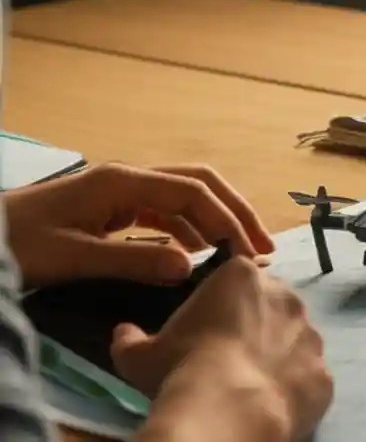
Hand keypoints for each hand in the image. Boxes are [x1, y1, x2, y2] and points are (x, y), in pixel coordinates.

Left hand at [2, 162, 273, 287]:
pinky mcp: (114, 207)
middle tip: (263, 246)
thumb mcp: (73, 258)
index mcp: (122, 181)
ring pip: (186, 196)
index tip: (247, 252)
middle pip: (199, 183)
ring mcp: (122, 190)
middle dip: (234, 211)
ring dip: (217, 220)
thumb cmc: (19, 245)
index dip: (225, 220)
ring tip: (242, 252)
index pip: (192, 192)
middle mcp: (129, 177)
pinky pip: (165, 211)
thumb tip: (190, 266)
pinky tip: (199, 253)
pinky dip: (191, 229)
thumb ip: (133, 260)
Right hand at [117, 257, 332, 441]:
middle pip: (272, 306)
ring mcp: (312, 336)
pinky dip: (294, 389)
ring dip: (279, 357)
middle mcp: (287, 298)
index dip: (221, 304)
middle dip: (256, 325)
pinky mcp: (325, 374)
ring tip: (250, 385)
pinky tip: (271, 405)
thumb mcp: (140, 354)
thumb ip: (132, 340)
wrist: (226, 410)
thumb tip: (122, 334)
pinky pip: (309, 378)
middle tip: (229, 357)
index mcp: (243, 277)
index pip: (236, 279)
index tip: (206, 329)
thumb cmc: (181, 368)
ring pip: (295, 341)